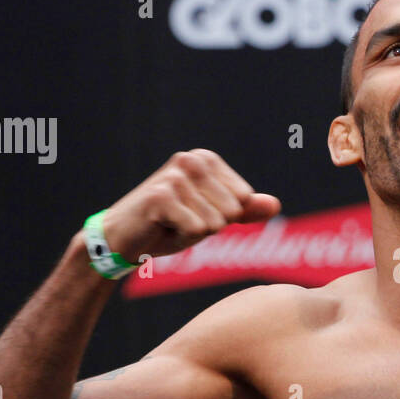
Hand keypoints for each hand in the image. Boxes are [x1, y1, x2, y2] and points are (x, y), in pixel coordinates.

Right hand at [102, 149, 280, 260]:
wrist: (124, 238)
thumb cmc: (170, 225)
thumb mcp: (213, 217)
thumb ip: (245, 210)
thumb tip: (275, 205)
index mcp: (206, 159)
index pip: (243, 199)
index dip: (222, 216)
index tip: (195, 212)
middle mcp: (191, 161)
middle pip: (232, 210)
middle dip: (210, 225)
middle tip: (181, 220)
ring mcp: (175, 176)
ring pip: (215, 222)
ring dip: (194, 232)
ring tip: (171, 224)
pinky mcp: (161, 196)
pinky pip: (197, 229)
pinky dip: (182, 237)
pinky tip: (162, 228)